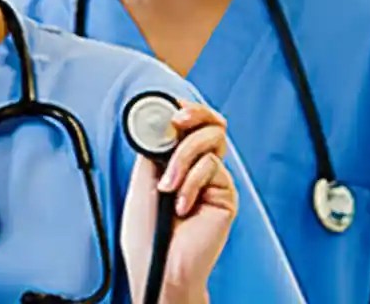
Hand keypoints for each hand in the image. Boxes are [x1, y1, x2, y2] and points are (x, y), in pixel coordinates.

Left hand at [121, 102, 236, 303]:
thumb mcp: (143, 179)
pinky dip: (190, 184)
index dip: (185, 108)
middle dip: (195, 115)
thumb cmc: (146, 230)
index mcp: (177, 159)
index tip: (173, 105)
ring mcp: (214, 180)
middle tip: (177, 122)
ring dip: (183, 158)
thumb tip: (162, 119)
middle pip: (211, 124)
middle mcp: (198, 166)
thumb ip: (155, 148)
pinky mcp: (226, 195)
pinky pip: (213, 169)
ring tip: (167, 186)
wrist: (157, 263)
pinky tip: (181, 207)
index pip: (190, 123)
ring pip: (211, 141)